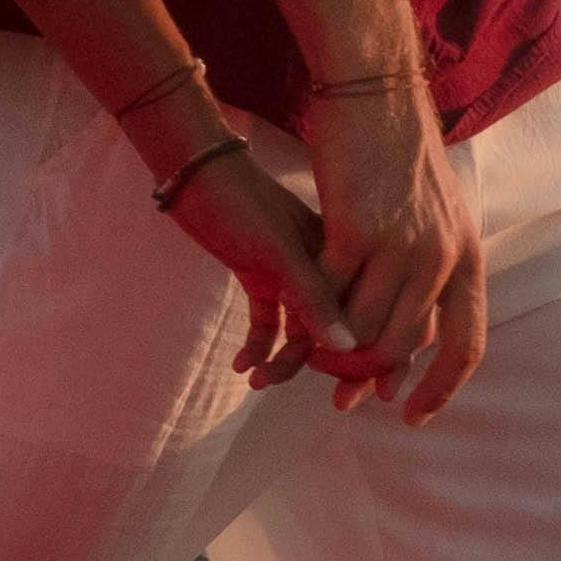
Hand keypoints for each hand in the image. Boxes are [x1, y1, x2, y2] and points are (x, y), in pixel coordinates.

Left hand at [160, 131, 350, 390]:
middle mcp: (325, 266)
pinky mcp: (262, 276)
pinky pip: (267, 322)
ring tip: (256, 380)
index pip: (367, 313)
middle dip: (314, 364)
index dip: (362, 353)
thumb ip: (314, 298)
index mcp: (344, 254)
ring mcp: (292, 273)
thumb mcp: (280, 252)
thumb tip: (346, 347)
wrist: (194, 172)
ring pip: (298, 330)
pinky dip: (257, 345)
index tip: (343, 388)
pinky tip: (241, 365)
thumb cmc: (241, 203)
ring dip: (279, 359)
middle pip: (334, 328)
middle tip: (281, 383)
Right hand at [305, 80, 486, 424]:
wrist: (374, 93)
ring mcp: (400, 247)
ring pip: (362, 328)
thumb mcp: (436, 214)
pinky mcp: (354, 233)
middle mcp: (442, 258)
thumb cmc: (398, 152)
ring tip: (305, 364)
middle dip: (368, 377)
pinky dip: (306, 320)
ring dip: (330, 353)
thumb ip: (429, 270)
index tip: (411, 416)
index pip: (466, 343)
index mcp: (466, 256)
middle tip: (339, 397)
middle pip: (403, 345)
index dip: (441, 388)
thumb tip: (418, 328)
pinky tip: (290, 332)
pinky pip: (327, 297)